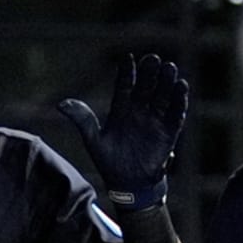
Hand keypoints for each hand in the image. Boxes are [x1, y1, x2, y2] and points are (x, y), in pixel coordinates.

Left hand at [59, 54, 188, 211]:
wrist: (129, 185)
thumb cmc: (109, 162)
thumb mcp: (93, 140)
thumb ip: (82, 120)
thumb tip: (60, 104)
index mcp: (121, 110)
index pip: (125, 86)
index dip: (127, 73)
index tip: (128, 58)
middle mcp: (139, 111)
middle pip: (146, 87)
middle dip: (150, 73)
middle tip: (153, 58)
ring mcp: (155, 120)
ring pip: (163, 96)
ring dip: (167, 83)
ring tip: (170, 68)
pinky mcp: (168, 132)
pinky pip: (175, 114)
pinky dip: (179, 101)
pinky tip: (182, 87)